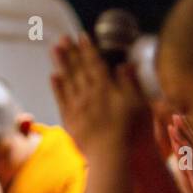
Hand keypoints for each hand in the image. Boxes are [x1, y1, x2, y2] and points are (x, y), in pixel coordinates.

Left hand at [50, 33, 150, 158]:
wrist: (113, 156)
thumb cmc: (131, 131)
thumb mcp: (138, 104)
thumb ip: (130, 82)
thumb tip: (124, 63)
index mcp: (106, 88)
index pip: (95, 63)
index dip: (88, 48)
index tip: (81, 36)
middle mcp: (89, 94)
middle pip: (78, 68)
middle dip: (71, 51)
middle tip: (62, 37)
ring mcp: (77, 108)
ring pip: (66, 80)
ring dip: (60, 63)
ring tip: (53, 49)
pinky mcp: (71, 121)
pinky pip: (61, 100)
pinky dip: (57, 87)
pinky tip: (53, 77)